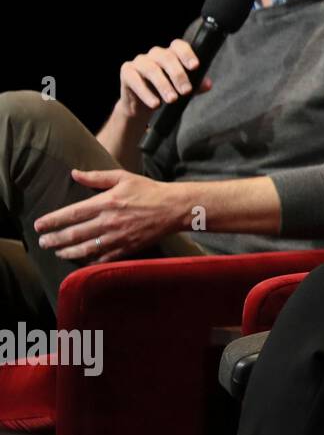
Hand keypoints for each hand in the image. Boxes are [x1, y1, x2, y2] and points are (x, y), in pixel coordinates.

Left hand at [33, 170, 183, 262]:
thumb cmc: (148, 190)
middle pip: (75, 234)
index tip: (39, 225)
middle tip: (42, 242)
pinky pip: (105, 257)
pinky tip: (81, 260)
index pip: (72, 213)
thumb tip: (74, 173)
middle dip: (55, 239)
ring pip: (86, 248)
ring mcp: (118, 237)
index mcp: (106, 203)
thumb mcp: (123, 177)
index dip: (53, 220)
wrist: (174, 208)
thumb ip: (96, 177)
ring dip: (68, 251)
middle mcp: (109, 221)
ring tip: (57, 252)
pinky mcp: (128, 247)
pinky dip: (90, 260)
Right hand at [117, 39, 212, 120]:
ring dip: (163, 85)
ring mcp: (139, 62)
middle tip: (186, 91)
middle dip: (178, 75)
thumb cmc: (167, 91)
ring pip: (151, 69)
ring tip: (172, 99)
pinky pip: (135, 80)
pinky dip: (146, 93)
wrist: (143, 105)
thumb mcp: (183, 89)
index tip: (195, 66)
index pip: (178, 46)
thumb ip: (196, 85)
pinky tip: (155, 104)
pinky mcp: (127, 72)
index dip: (187, 54)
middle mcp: (155, 55)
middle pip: (166, 58)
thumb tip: (208, 84)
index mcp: (171, 54)